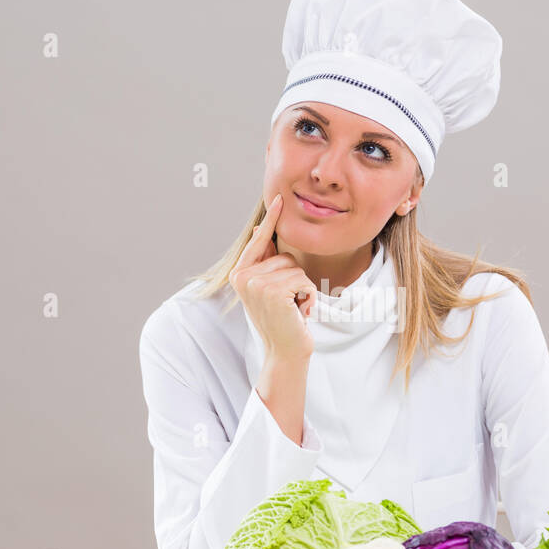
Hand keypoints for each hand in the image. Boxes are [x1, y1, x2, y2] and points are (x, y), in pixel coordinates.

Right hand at [229, 193, 318, 363]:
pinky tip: (299, 313)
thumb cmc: (282, 319)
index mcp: (240, 273)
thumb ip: (264, 260)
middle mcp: (243, 277)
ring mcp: (255, 284)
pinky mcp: (272, 292)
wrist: (285, 351)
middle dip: (295, 279)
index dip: (271, 220)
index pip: (258, 241)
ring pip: (296, 269)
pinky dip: (308, 297)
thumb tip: (258, 227)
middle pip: (285, 257)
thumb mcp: (270, 288)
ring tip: (293, 309)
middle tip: (287, 304)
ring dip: (302, 290)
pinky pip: (304, 281)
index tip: (280, 197)